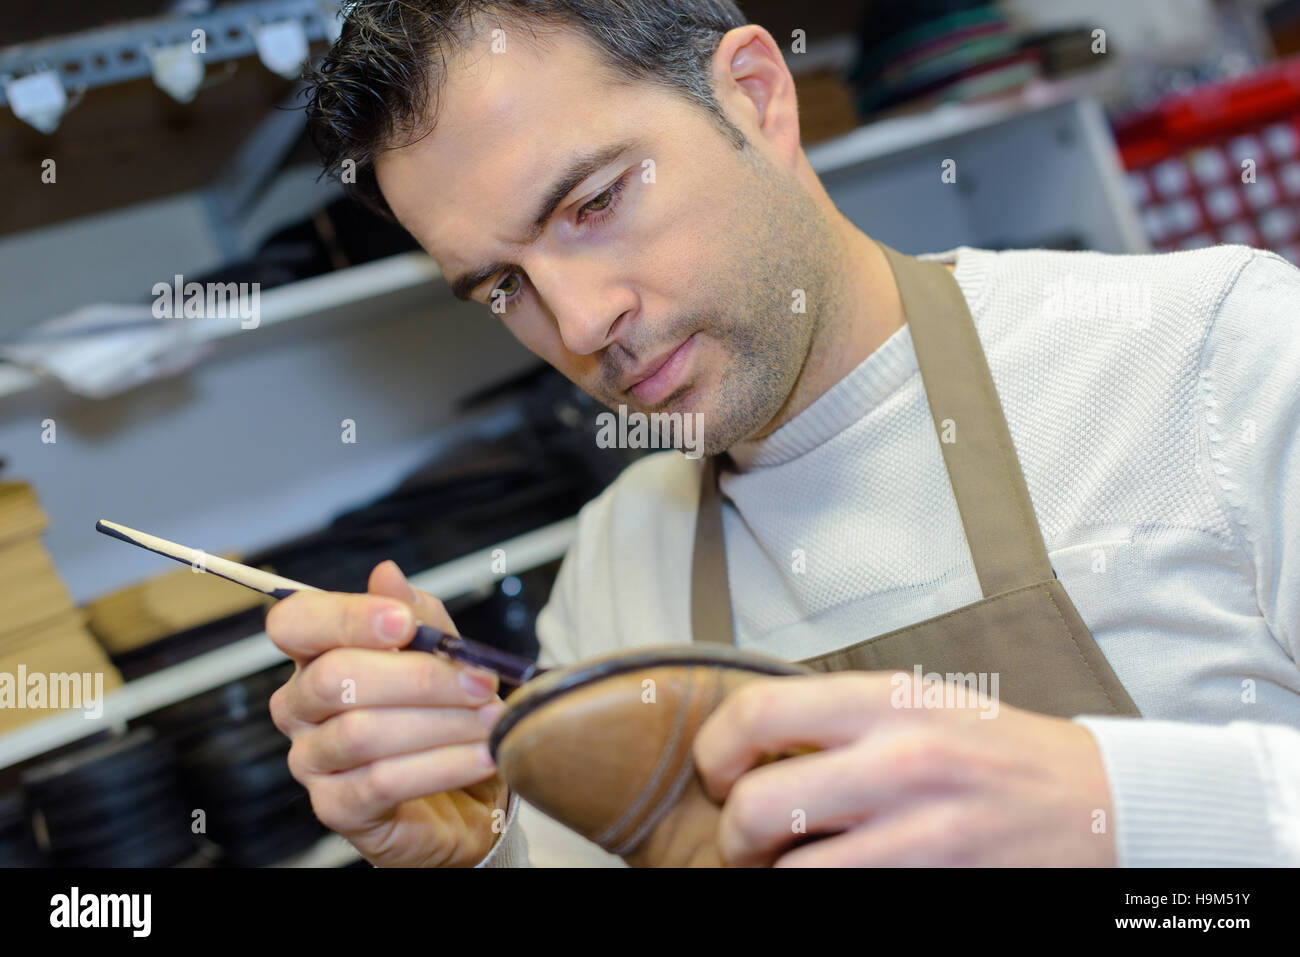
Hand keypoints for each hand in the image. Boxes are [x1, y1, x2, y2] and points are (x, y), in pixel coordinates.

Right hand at [266, 559, 509, 866]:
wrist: (466, 795)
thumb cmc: (443, 716)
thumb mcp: (443, 654)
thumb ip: (419, 615)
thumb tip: (386, 574)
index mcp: (316, 655)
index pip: (295, 623)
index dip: (344, 618)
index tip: (404, 624)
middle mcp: (300, 706)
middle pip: (335, 677)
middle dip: (420, 677)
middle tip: (480, 681)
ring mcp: (312, 760)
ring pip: (362, 731)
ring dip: (441, 722)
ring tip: (490, 719)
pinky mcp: (336, 807)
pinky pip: (382, 781)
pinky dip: (442, 765)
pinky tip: (481, 756)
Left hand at [692, 671, 1115, 865]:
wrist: (1099, 802)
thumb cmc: (999, 750)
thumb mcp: (920, 702)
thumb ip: (841, 717)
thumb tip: (756, 742)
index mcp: (887, 699)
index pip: (756, 713)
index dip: (713, 750)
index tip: (716, 773)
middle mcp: (900, 760)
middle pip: (755, 806)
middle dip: (732, 837)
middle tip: (744, 842)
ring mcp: (922, 831)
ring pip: (794, 872)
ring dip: (777, 876)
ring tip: (791, 865)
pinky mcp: (941, 884)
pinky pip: (847, 901)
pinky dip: (828, 895)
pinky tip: (842, 878)